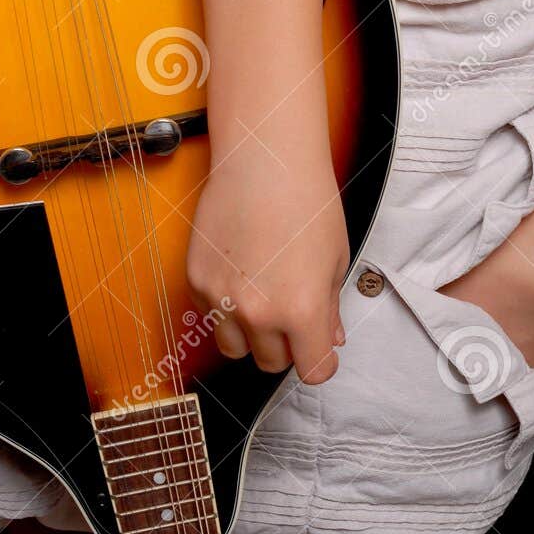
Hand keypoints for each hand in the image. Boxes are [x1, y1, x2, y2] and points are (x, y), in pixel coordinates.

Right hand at [185, 141, 348, 383]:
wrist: (266, 162)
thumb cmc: (307, 202)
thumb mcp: (336, 261)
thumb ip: (331, 308)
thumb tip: (331, 339)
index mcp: (302, 311)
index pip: (313, 370)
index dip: (321, 362)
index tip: (321, 352)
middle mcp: (259, 312)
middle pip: (272, 363)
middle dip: (287, 346)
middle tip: (294, 314)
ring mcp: (222, 299)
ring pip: (236, 348)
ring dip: (252, 335)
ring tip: (265, 298)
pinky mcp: (197, 281)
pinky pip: (212, 316)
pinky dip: (227, 307)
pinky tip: (243, 273)